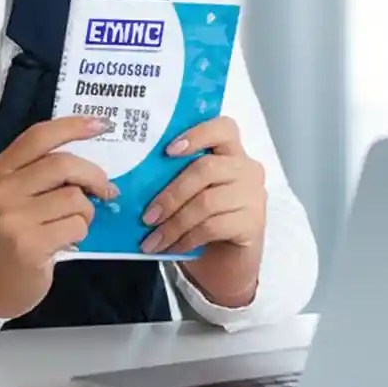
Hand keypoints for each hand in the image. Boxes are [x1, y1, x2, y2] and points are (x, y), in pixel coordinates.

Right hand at [0, 117, 118, 319]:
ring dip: (86, 212)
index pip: (38, 137)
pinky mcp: (28, 244)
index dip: (72, 127)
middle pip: (62, 164)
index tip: (101, 124)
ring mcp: (12, 218)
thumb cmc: (19, 230)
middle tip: (105, 190)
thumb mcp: (21, 194)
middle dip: (93, 176)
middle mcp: (0, 190)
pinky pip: (76, 226)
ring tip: (75, 223)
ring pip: (74, 198)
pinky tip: (67, 240)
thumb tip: (95, 159)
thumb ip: (45, 172)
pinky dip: (81, 231)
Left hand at [141, 116, 265, 306]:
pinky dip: (186, 239)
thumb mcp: (190, 191)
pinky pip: (212, 227)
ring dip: (173, 224)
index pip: (223, 128)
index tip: (168, 151)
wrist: (228, 258)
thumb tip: (134, 182)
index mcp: (230, 151)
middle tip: (147, 217)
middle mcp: (247, 168)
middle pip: (206, 169)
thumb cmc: (203, 217)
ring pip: (206, 202)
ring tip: (152, 240)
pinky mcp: (253, 223)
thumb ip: (175, 176)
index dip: (196, 135)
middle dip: (171, 195)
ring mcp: (253, 195)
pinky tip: (171, 248)